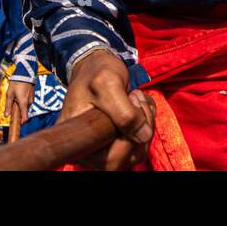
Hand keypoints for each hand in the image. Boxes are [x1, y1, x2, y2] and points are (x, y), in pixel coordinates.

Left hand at [5, 79, 33, 142]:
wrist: (24, 73)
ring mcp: (32, 98)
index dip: (22, 123)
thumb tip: (6, 116)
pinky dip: (24, 100)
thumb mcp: (9, 94)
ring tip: (15, 96)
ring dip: (21, 105)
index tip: (18, 125)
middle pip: (24, 111)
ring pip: (26, 106)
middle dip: (19, 110)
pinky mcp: (32, 94)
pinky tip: (19, 93)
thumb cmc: (16, 84)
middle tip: (12, 105)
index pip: (25, 117)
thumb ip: (8, 106)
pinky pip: (28, 101)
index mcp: (23, 103)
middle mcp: (29, 102)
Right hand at [61, 48, 154, 169]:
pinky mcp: (116, 141)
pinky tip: (140, 103)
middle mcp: (89, 150)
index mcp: (79, 141)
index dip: (127, 142)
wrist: (95, 65)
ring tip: (137, 97)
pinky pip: (140, 142)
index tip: (129, 105)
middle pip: (127, 157)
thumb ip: (125, 112)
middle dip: (141, 126)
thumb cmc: (96, 73)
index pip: (110, 160)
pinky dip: (147, 121)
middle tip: (136, 97)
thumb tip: (144, 136)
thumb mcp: (108, 84)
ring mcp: (104, 148)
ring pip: (137, 150)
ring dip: (146, 122)